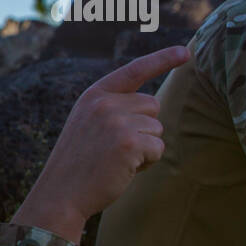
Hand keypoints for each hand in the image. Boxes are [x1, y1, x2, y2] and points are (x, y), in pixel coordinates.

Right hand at [12, 46, 189, 242]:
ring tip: (116, 160)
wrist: (60, 193)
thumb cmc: (77, 163)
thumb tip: (152, 105)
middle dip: (144, 128)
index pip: (134, 71)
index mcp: (93, 96)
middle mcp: (105, 103)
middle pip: (152, 105)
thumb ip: (112, 108)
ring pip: (157, 128)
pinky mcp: (129, 143)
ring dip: (145, 147)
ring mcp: (116, 121)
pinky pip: (158, 148)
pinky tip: (123, 169)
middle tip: (116, 148)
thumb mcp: (87, 124)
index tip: (185, 52)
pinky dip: (147, 162)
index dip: (162, 59)